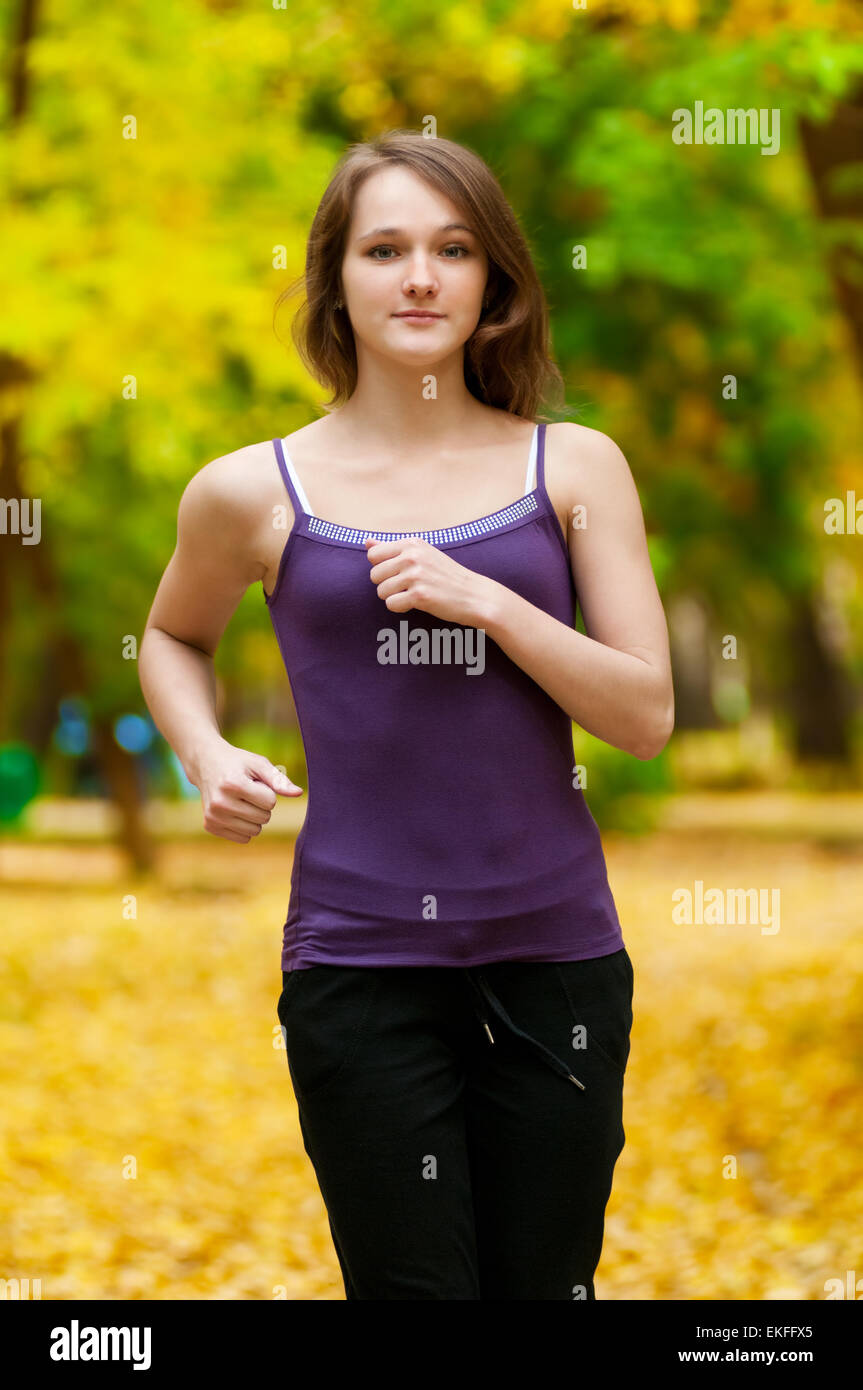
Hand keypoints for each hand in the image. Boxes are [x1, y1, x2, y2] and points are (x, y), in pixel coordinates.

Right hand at [189, 737, 302, 843]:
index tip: (255, 783)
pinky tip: (233, 810)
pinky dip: (244, 827)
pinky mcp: (210, 826)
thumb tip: (298, 793)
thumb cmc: (238, 763)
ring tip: (241, 800)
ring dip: (254, 817)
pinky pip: (243, 838)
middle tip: (247, 791)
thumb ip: (279, 779)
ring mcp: (213, 816)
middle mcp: (220, 802)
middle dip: (262, 805)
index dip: (268, 792)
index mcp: (233, 784)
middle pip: (264, 818)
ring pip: (255, 831)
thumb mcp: (258, 764)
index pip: (270, 802)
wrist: (205, 764)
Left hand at [364, 535, 495, 626]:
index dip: (382, 567)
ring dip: (394, 597)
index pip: (373, 554)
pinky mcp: (419, 595)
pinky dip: (400, 608)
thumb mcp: (422, 554)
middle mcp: (412, 556)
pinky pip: (391, 604)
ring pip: (381, 591)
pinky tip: (416, 604)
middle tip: (407, 587)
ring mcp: (416, 575)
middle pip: (374, 575)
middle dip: (386, 585)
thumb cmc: (445, 576)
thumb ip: (392, 548)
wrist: (474, 595)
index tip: (399, 573)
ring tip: (413, 594)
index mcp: (412, 543)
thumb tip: (366, 541)